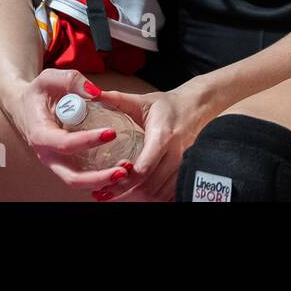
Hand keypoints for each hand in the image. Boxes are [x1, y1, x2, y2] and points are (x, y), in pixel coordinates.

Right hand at [6, 69, 136, 193]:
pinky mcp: (67, 163)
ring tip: (126, 171)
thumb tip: (95, 92)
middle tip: (124, 170)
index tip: (111, 132)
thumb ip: (73, 80)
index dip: (88, 141)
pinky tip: (121, 167)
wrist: (27, 106)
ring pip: (78, 182)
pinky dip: (101, 176)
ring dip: (103, 181)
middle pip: (72, 177)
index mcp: (41, 134)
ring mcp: (57, 162)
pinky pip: (84, 175)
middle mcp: (47, 154)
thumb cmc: (40, 92)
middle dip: (98, 177)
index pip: (65, 144)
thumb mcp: (51, 77)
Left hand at [87, 85, 211, 201]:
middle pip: (149, 186)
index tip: (107, 182)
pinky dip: (152, 197)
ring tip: (117, 194)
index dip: (125, 179)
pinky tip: (138, 194)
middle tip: (105, 193)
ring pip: (159, 194)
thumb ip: (117, 99)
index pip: (144, 168)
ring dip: (137, 198)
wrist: (198, 107)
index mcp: (163, 136)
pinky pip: (169, 193)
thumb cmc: (170, 105)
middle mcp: (175, 154)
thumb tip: (92, 93)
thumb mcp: (143, 100)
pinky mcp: (185, 171)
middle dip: (125, 193)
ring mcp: (182, 165)